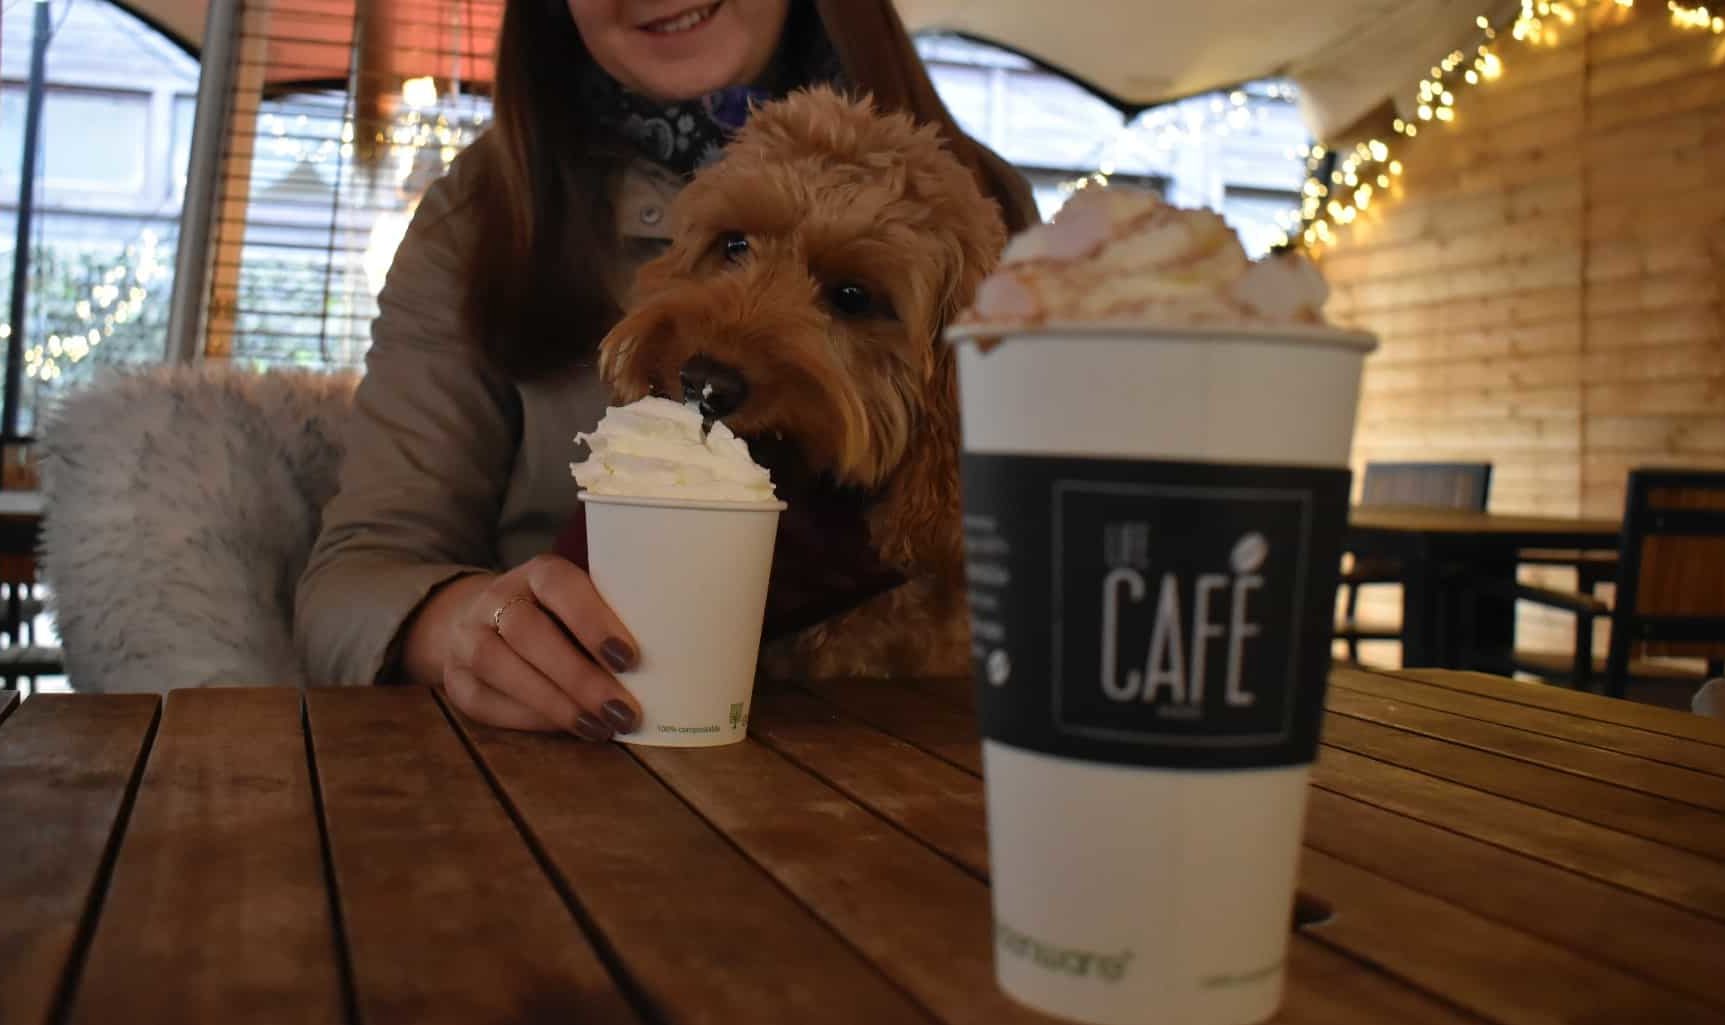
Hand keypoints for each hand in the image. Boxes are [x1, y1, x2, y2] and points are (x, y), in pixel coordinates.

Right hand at [435, 556, 642, 738]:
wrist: (485, 624)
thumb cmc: (559, 620)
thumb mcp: (585, 606)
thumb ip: (613, 622)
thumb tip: (666, 667)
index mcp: (538, 573)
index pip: (560, 586)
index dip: (593, 621)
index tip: (630, 659)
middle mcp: (497, 599)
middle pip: (529, 633)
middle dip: (579, 677)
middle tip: (623, 711)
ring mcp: (468, 637)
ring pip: (500, 667)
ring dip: (555, 704)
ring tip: (600, 727)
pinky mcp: (455, 680)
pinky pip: (487, 702)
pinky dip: (531, 719)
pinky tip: (568, 730)